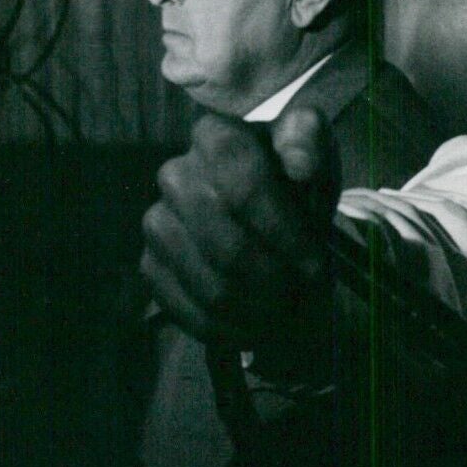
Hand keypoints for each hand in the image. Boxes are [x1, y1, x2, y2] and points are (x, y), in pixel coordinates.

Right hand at [139, 107, 338, 353]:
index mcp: (215, 136)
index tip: (317, 266)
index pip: (246, 191)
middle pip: (228, 247)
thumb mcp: (313, 149)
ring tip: (290, 317)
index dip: (287, 236)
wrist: (262, 211)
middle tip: (308, 301)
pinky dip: (231, 330)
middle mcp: (174, 175)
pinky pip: (188, 311)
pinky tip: (258, 327)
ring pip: (211, 286)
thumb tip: (300, 163)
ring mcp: (156, 222)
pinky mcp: (150, 265)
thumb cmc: (291, 180)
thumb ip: (310, 142)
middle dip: (276, 283)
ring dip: (259, 313)